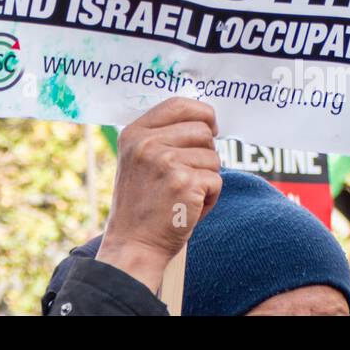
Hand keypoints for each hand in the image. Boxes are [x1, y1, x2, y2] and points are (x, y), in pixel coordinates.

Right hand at [96, 97, 220, 293]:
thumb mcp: (137, 160)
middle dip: (206, 152)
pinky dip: (211, 198)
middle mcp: (147, 143)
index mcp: (134, 133)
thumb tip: (204, 119)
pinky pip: (217, 181)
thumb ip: (161, 136)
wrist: (132, 244)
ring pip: (213, 156)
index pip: (178, 104)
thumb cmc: (140, 204)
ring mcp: (165, 162)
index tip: (211, 126)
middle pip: (203, 130)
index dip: (202, 113)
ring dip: (207, 178)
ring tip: (185, 195)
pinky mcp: (185, 184)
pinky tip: (189, 208)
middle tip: (190, 175)